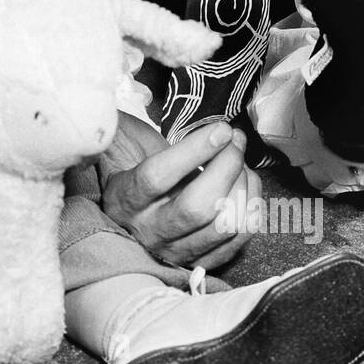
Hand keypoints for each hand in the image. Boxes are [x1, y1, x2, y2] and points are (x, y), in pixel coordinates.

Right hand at [99, 117, 257, 270]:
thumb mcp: (118, 145)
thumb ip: (118, 126)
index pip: (158, 177)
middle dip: (227, 167)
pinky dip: (252, 209)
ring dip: (244, 188)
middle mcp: (149, 231)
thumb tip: (111, 101)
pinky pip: (238, 241)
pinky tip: (246, 185)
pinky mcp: (201, 261)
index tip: (221, 129)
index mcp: (124, 199)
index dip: (194, 151)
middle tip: (235, 139)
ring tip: (241, 162)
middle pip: (198, 207)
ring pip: (223, 227)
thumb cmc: (130, 168)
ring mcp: (177, 251)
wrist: (130, 214)